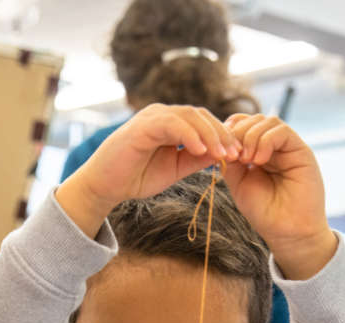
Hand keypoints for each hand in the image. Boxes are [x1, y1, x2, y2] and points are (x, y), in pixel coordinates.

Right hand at [55, 103, 237, 237]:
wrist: (105, 186)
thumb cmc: (136, 177)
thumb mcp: (175, 169)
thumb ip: (196, 160)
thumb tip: (224, 155)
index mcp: (171, 124)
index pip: (204, 122)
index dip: (223, 136)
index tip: (239, 156)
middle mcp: (163, 115)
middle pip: (201, 115)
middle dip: (222, 134)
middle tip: (236, 153)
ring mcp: (152, 117)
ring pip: (189, 117)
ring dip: (209, 135)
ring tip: (222, 154)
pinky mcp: (142, 126)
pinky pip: (172, 125)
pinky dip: (189, 136)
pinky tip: (201, 151)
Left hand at [219, 114, 337, 279]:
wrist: (287, 232)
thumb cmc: (264, 212)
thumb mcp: (239, 183)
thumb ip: (230, 160)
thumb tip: (221, 140)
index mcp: (258, 152)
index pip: (242, 125)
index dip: (229, 131)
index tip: (220, 151)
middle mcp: (274, 146)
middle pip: (253, 119)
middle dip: (238, 133)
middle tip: (233, 156)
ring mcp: (288, 147)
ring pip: (268, 121)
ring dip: (251, 137)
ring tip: (247, 161)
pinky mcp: (301, 151)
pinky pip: (282, 131)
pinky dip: (265, 141)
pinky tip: (259, 160)